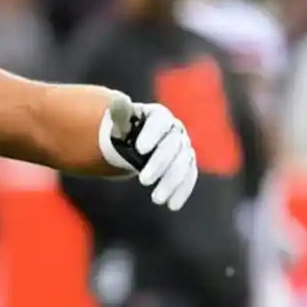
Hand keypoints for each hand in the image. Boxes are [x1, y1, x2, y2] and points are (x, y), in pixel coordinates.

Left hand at [98, 93, 197, 210]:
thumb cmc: (127, 130)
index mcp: (158, 116)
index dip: (151, 134)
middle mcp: (175, 130)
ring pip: (182, 164)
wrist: (138, 143)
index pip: (159, 122)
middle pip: (171, 146)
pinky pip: (189, 177)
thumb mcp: (121, 123)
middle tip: (143, 180)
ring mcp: (183, 148)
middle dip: (159, 164)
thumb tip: (117, 100)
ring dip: (171, 182)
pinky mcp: (187, 165)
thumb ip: (120, 114)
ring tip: (156, 199)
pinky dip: (182, 191)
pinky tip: (173, 205)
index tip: (139, 150)